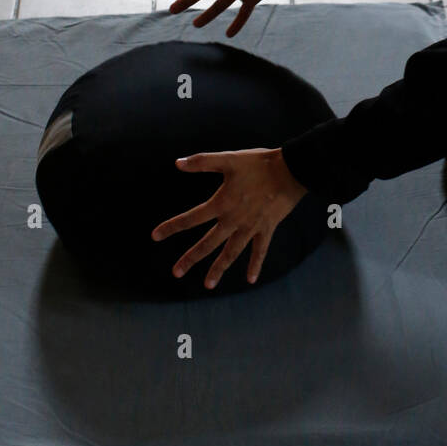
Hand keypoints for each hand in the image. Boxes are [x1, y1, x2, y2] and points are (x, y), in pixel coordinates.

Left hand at [151, 147, 307, 287]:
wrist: (291, 171)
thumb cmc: (259, 164)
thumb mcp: (228, 159)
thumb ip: (202, 162)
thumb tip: (177, 163)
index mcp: (222, 203)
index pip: (191, 218)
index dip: (172, 226)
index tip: (155, 236)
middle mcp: (234, 220)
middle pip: (208, 243)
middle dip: (190, 258)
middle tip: (176, 273)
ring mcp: (251, 227)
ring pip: (231, 253)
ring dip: (218, 269)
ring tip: (207, 285)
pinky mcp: (266, 229)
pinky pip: (259, 251)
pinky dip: (254, 265)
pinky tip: (250, 280)